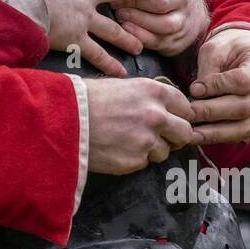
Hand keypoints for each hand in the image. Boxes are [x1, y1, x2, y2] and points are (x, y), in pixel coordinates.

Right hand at [83, 76, 198, 172]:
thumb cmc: (86, 99)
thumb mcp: (121, 86)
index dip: (180, 115)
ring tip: (128, 141)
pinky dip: (134, 159)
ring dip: (152, 150)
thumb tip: (161, 107)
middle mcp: (157, 116)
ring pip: (164, 152)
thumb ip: (146, 97)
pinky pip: (144, 163)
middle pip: (185, 133)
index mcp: (154, 92)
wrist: (63, 119)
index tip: (174, 120)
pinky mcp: (135, 161)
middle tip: (161, 137)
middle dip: (175, 137)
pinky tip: (116, 149)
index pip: (186, 107)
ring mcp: (148, 141)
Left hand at [109, 0, 209, 55]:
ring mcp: (180, 17)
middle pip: (157, 0)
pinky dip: (141, 36)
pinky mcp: (175, 38)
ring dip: (137, 20)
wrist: (188, 6)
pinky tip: (126, 30)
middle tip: (110, 0)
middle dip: (130, 1)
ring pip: (162, 22)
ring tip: (119, 15)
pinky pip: (159, 40)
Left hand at [187, 28, 249, 143]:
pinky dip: (221, 136)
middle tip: (188, 113)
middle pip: (244, 107)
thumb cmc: (230, 47)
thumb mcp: (216, 48)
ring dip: (216, 132)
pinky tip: (201, 136)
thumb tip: (198, 94)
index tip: (194, 89)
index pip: (242, 81)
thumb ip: (209, 70)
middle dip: (212, 112)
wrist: (248, 51)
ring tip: (191, 133)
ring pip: (246, 126)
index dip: (217, 87)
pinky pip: (243, 133)